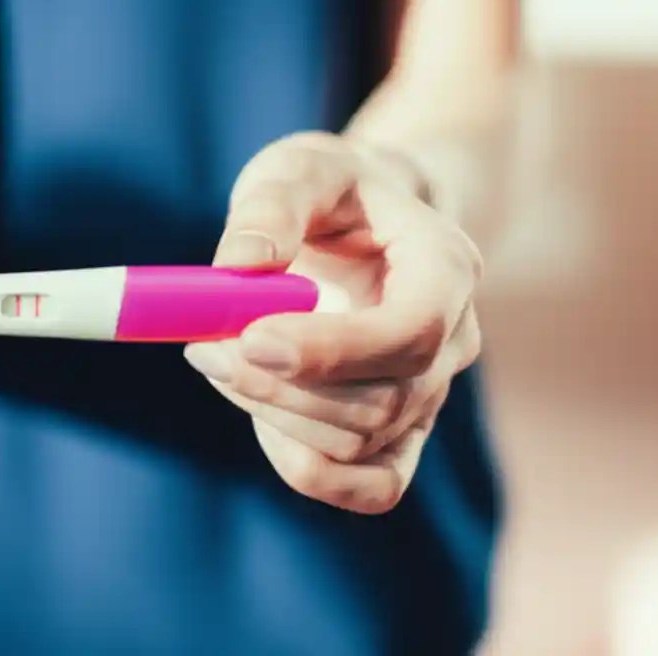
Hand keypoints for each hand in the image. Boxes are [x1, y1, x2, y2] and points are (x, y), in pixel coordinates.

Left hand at [184, 132, 482, 513]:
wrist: (359, 222)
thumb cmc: (328, 192)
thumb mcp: (298, 170)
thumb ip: (270, 208)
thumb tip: (238, 266)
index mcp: (444, 268)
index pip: (412, 332)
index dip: (330, 350)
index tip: (247, 338)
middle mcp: (453, 341)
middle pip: (382, 401)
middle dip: (279, 386)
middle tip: (204, 347)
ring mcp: (430, 394)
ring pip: (359, 444)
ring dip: (272, 414)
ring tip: (215, 356)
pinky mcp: (398, 435)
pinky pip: (367, 487)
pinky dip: (301, 464)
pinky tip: (257, 409)